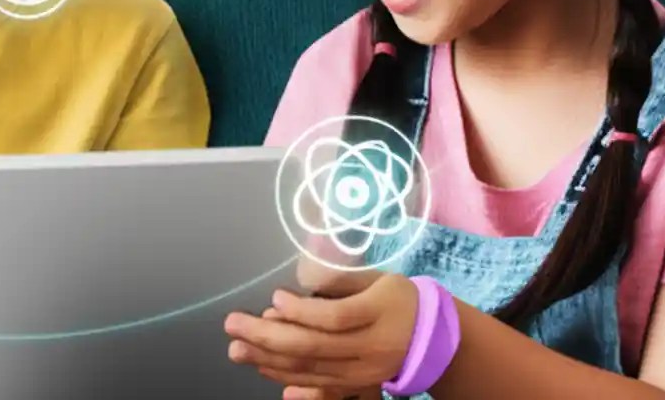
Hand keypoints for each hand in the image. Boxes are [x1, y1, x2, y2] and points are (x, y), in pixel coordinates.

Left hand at [225, 273, 420, 391]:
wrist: (432, 341)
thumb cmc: (399, 300)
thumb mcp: (379, 278)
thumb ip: (341, 279)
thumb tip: (301, 280)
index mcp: (378, 313)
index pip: (334, 317)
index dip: (301, 310)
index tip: (275, 296)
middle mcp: (370, 347)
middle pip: (314, 347)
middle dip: (267, 336)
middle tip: (233, 324)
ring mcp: (362, 372)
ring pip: (310, 369)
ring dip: (267, 359)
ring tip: (237, 347)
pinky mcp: (356, 385)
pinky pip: (317, 385)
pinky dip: (285, 376)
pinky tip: (262, 365)